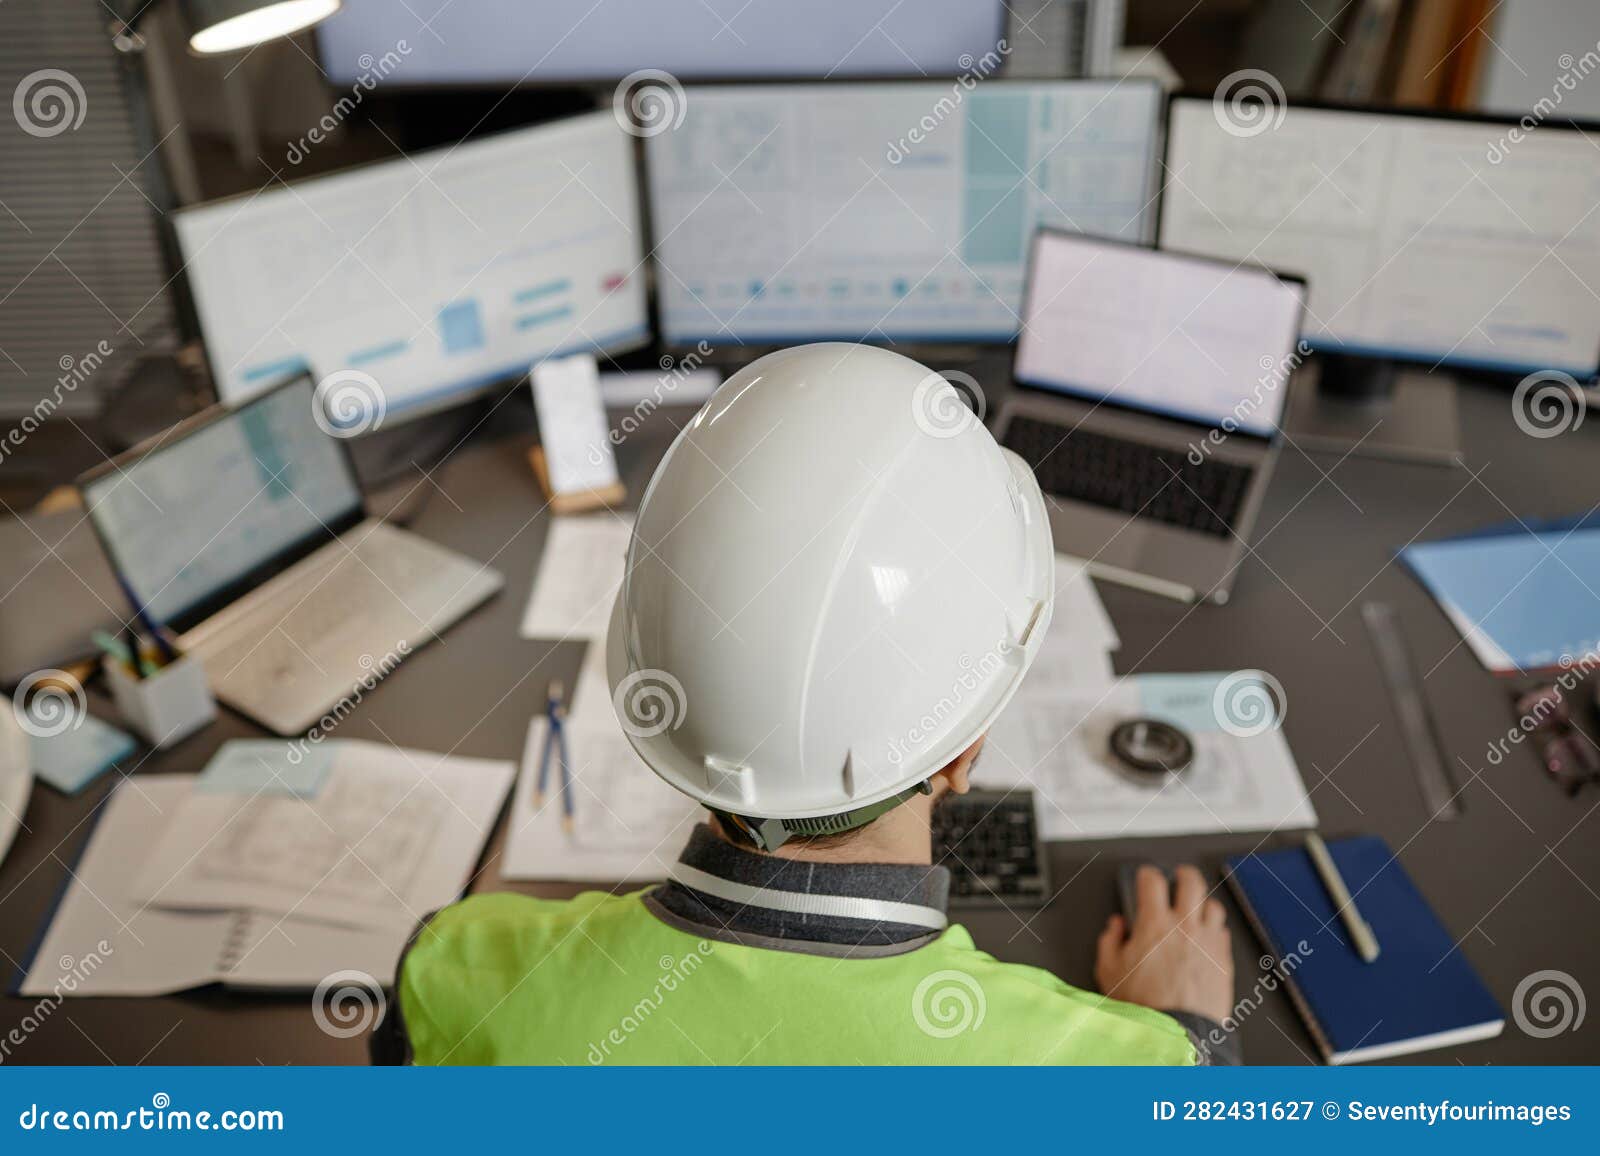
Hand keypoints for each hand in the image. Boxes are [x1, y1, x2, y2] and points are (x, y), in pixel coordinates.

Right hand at [1094, 865, 1232, 1024]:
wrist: (1178, 1032)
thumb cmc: (1146, 1006)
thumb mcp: (1110, 972)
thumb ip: (1110, 942)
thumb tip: (1116, 928)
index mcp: (1154, 924)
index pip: (1152, 880)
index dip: (1148, 874)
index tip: (1146, 878)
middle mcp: (1185, 927)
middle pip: (1191, 881)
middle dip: (1184, 874)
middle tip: (1179, 877)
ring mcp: (1208, 941)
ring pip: (1213, 905)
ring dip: (1203, 903)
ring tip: (1196, 908)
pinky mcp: (1224, 959)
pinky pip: (1223, 933)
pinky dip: (1215, 929)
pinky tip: (1207, 937)